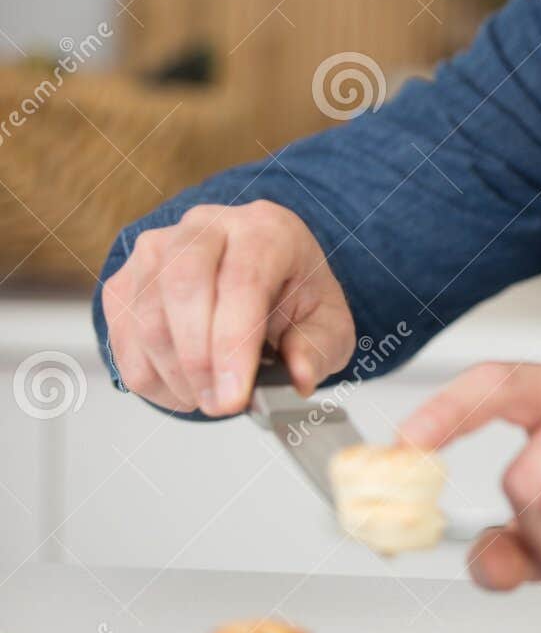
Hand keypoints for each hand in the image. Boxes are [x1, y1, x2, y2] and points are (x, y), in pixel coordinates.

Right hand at [102, 201, 354, 414]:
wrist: (262, 278)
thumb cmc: (294, 297)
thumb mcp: (327, 324)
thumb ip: (318, 350)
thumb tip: (299, 377)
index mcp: (266, 230)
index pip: (242, 281)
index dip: (233, 345)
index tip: (235, 397)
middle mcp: (206, 227)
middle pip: (183, 286)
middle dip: (198, 360)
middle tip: (219, 405)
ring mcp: (157, 250)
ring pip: (145, 315)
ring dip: (175, 374)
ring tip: (209, 400)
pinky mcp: (126, 280)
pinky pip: (122, 335)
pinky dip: (150, 377)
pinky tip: (185, 389)